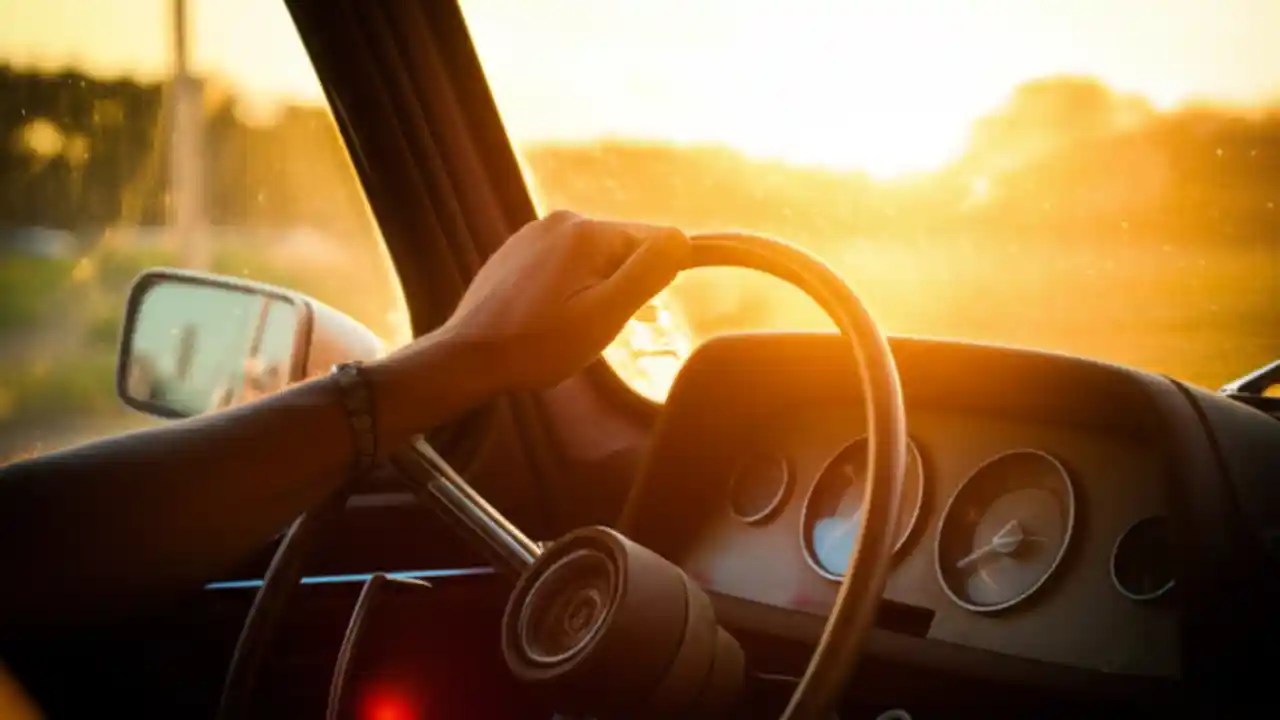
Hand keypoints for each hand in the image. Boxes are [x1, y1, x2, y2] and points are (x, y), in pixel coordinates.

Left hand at [442, 210, 689, 390]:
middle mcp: (560, 220)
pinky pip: (564, 263)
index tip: (639, 314)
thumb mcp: (605, 315)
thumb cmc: (540, 345)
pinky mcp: (517, 252)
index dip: (656, 279)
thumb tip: (681, 239)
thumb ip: (647, 273)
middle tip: (604, 328)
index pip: (654, 240)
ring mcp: (534, 233)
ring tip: (578, 328)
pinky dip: (572, 288)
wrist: (468, 359)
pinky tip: (556, 320)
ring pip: (593, 258)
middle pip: (622, 248)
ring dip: (600, 289)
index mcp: (586, 231)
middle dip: (625, 286)